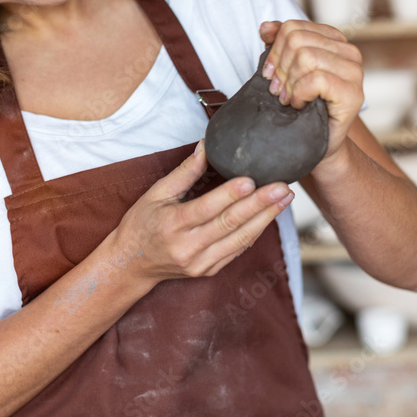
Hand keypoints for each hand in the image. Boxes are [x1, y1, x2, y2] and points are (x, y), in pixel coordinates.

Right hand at [113, 140, 294, 283]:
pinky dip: (255, 233)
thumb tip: (207, 146)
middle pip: (230, 224)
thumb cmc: (141, 224)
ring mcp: (200, 262)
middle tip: (283, 188)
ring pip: (240, 240)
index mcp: (173, 224)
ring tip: (285, 199)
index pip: (208, 208)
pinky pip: (237, 251)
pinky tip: (269, 216)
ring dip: (266, 218)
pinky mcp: (209, 271)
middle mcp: (188, 247)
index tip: (252, 180)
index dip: (231, 194)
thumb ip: (184, 172)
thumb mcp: (156, 193)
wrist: (131, 264)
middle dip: (260, 205)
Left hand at [258, 20, 363, 164]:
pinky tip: (298, 105)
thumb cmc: (302, 106)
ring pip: (307, 57)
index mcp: (334, 40)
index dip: (274, 50)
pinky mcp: (354, 94)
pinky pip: (317, 80)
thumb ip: (279, 45)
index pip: (292, 27)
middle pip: (297, 41)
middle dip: (280, 68)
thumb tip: (265, 27)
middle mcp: (349, 52)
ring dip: (289, 83)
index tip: (269, 73)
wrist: (317, 144)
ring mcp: (355, 72)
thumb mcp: (286, 70)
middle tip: (277, 90)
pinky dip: (300, 94)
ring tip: (287, 98)